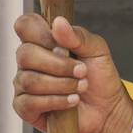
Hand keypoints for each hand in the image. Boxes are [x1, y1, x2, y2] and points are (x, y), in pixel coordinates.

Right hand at [12, 14, 132, 132]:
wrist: (107, 109)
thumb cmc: (99, 78)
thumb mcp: (97, 50)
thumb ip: (78, 35)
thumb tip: (58, 23)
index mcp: (43, 42)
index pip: (25, 26)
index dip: (39, 32)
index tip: (61, 44)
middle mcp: (29, 62)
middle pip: (25, 54)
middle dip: (59, 65)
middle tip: (81, 71)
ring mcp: (24, 84)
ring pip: (29, 80)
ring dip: (62, 84)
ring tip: (80, 87)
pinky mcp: (25, 108)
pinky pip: (30, 102)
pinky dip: (56, 101)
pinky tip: (71, 100)